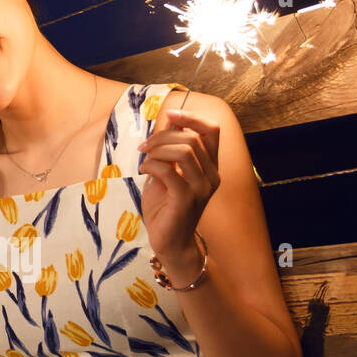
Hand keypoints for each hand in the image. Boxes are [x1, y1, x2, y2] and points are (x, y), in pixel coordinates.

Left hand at [136, 108, 220, 265]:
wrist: (169, 242)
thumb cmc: (166, 206)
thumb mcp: (168, 171)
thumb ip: (171, 149)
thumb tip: (170, 121)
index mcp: (210, 166)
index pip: (212, 130)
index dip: (192, 117)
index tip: (171, 115)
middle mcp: (212, 175)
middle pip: (192, 138)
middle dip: (163, 136)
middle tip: (144, 147)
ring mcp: (202, 188)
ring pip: (183, 151)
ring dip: (157, 150)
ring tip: (145, 159)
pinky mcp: (187, 199)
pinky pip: (169, 170)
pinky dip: (152, 165)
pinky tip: (144, 171)